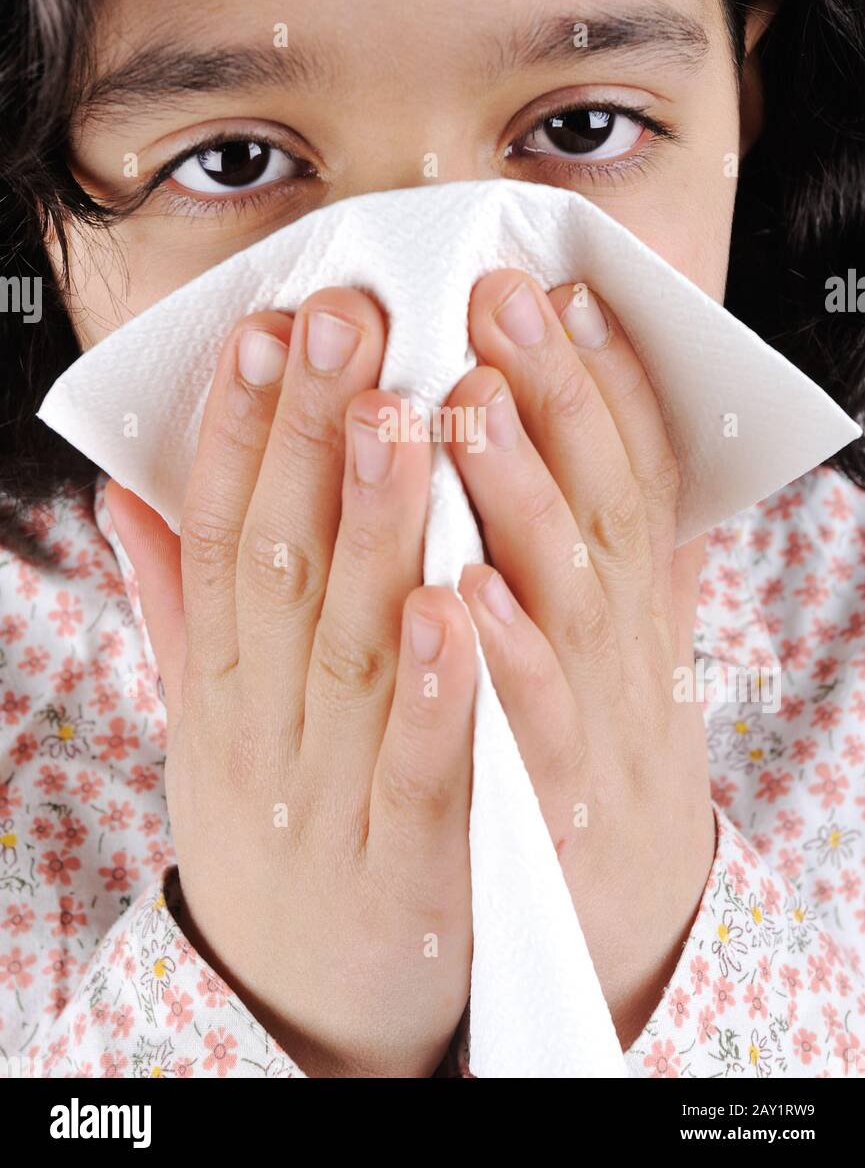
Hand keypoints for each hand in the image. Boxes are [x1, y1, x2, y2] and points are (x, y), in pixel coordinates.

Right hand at [106, 288, 476, 1078]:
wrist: (301, 1002)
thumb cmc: (275, 824)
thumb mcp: (209, 712)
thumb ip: (179, 603)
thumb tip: (124, 493)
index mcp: (226, 676)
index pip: (219, 531)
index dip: (237, 428)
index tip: (266, 326)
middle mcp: (266, 720)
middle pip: (283, 561)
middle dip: (310, 435)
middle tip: (344, 320)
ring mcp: (331, 792)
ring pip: (352, 643)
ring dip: (376, 529)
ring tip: (401, 418)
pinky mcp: (405, 864)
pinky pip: (422, 768)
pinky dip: (437, 690)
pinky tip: (457, 604)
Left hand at [446, 270, 714, 1047]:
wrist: (609, 918)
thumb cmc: (580, 739)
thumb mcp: (604, 626)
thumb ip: (583, 534)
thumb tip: (568, 426)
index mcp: (618, 589)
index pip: (622, 462)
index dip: (596, 373)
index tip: (557, 283)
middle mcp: (618, 638)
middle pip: (595, 501)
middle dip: (553, 395)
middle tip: (503, 299)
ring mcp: (594, 718)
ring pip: (566, 595)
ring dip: (521, 496)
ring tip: (472, 405)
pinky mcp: (554, 808)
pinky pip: (530, 728)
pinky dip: (504, 661)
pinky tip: (465, 589)